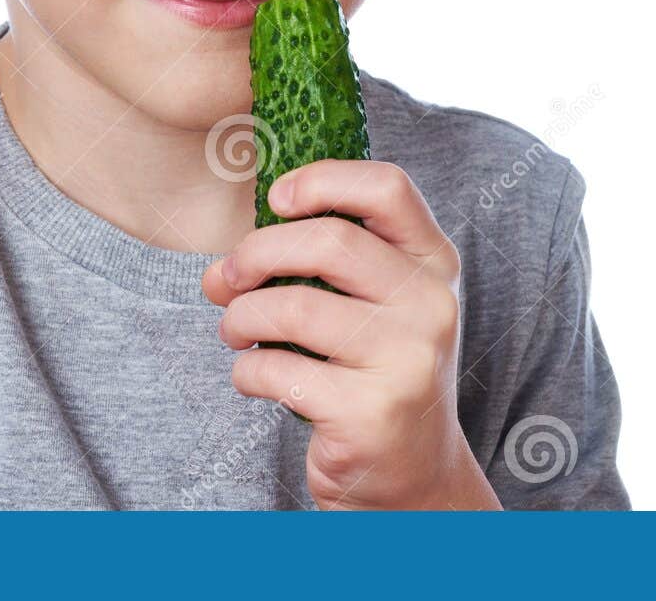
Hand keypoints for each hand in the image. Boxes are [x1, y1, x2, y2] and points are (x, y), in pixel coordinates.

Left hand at [201, 159, 499, 509]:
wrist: (414, 475)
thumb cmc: (376, 372)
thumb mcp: (374, 306)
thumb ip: (316, 268)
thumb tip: (220, 268)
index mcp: (435, 265)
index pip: (387, 188)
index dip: (322, 180)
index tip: (276, 200)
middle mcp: (432, 306)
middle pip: (329, 241)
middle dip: (257, 253)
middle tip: (226, 278)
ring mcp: (407, 360)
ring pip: (293, 307)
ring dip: (241, 316)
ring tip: (233, 329)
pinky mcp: (370, 413)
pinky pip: (278, 370)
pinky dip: (247, 370)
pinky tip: (254, 377)